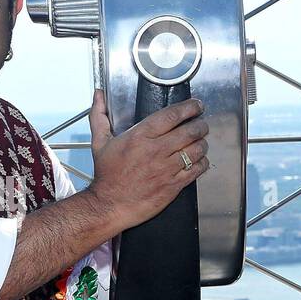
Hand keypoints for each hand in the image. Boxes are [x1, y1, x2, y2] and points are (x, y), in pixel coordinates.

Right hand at [87, 88, 208, 229]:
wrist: (109, 205)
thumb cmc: (106, 175)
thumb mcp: (100, 143)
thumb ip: (100, 116)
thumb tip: (98, 94)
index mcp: (139, 136)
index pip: (172, 116)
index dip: (189, 108)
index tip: (196, 105)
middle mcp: (155, 151)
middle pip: (190, 131)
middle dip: (200, 125)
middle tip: (200, 124)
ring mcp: (166, 169)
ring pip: (197, 149)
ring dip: (202, 143)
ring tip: (200, 141)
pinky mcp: (173, 185)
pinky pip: (197, 169)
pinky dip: (202, 162)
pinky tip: (198, 160)